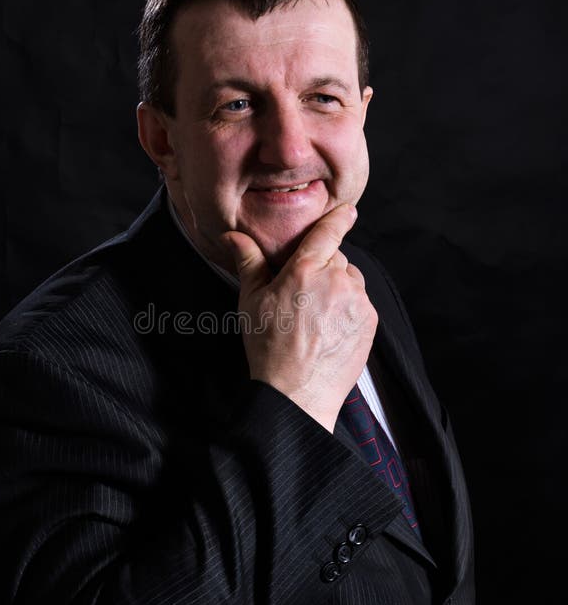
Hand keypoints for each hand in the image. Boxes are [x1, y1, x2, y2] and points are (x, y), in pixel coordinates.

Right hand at [224, 204, 377, 431]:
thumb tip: (234, 235)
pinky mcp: (369, 321)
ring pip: (351, 280)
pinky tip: (329, 328)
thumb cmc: (268, 349)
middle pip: (336, 258)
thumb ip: (249, 262)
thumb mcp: (251, 302)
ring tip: (315, 315)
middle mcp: (336, 281)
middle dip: (322, 268)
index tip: (349, 209)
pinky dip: (349, 308)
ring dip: (338, 287)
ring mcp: (356, 301)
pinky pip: (361, 302)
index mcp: (305, 270)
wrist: (296, 394)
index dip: (339, 217)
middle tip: (302, 295)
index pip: (328, 232)